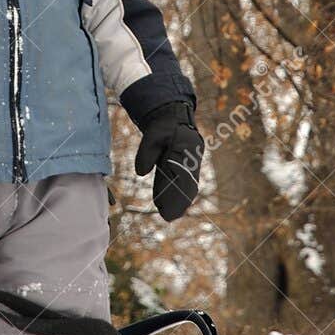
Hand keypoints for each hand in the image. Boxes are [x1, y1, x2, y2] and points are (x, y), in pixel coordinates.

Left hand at [134, 100, 203, 220]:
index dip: (173, 193)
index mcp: (185, 149)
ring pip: (188, 186)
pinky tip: (171, 205)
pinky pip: (187, 183)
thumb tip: (141, 173)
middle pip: (187, 184)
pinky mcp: (190, 166)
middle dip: (177, 202)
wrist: (174, 117)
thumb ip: (146, 154)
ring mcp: (193, 162)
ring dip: (180, 201)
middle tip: (167, 217)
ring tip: (169, 215)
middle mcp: (192, 158)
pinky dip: (180, 195)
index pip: (180, 175)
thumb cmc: (162, 126)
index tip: (164, 205)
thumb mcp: (152, 136)